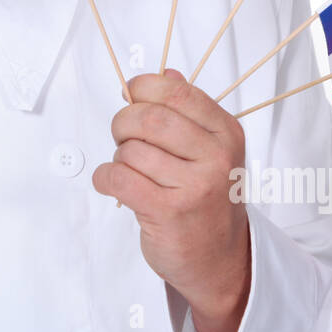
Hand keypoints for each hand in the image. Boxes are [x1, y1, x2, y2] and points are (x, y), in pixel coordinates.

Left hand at [91, 69, 250, 331]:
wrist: (220, 259)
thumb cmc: (207, 199)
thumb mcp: (210, 150)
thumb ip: (188, 110)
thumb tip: (164, 72)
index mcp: (226, 133)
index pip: (177, 92)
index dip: (144, 88)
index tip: (132, 95)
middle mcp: (215, 157)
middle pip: (149, 119)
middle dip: (123, 123)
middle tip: (122, 136)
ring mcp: (194, 186)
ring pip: (130, 151)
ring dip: (118, 158)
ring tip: (131, 171)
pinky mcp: (167, 212)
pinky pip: (119, 178)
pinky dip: (105, 178)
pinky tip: (114, 184)